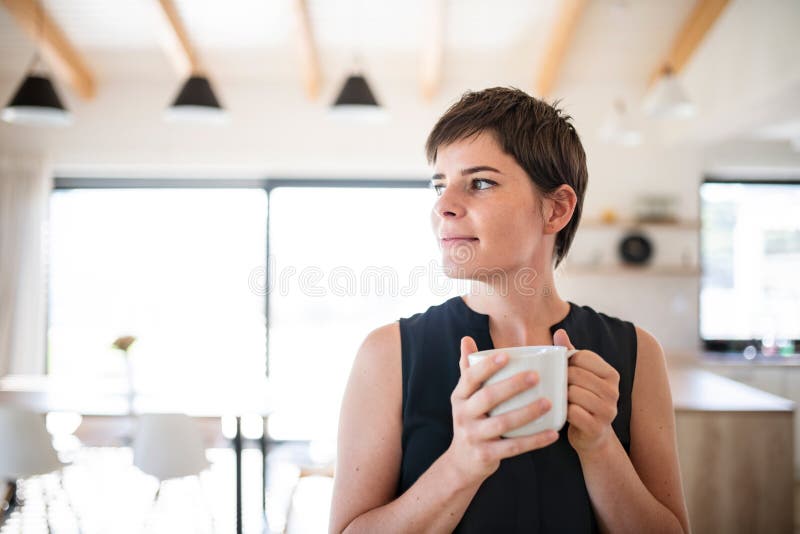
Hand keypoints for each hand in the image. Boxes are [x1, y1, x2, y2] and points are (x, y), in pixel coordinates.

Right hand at [446, 336, 559, 485]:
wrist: (462, 462)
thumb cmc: (471, 420)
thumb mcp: (464, 397)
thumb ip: (468, 370)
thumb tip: (466, 339)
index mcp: (459, 397)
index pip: (470, 377)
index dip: (487, 366)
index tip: (507, 356)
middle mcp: (463, 415)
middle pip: (487, 397)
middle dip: (512, 385)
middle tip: (536, 376)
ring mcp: (474, 436)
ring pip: (502, 423)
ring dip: (527, 412)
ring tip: (549, 402)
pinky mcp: (486, 455)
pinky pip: (513, 447)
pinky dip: (534, 440)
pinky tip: (552, 433)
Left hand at [553, 328, 619, 453]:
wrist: (591, 437)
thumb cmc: (582, 400)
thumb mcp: (578, 375)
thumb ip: (570, 353)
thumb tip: (559, 331)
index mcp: (611, 374)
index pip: (582, 356)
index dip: (566, 362)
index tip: (563, 372)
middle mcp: (614, 391)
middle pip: (576, 374)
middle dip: (562, 380)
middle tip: (558, 388)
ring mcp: (608, 410)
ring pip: (573, 392)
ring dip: (561, 396)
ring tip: (561, 400)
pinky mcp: (597, 427)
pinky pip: (573, 412)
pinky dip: (564, 412)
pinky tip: (564, 413)